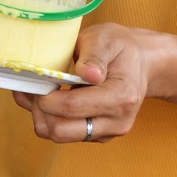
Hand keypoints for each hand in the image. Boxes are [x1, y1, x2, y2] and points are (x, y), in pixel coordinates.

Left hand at [11, 23, 156, 143]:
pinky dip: (50, 118)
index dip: (46, 96)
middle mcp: (117, 121)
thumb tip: (87, 73)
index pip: (72, 107)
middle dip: (41, 110)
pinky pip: (64, 134)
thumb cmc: (119, 48)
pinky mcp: (97, 135)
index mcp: (121, 96)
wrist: (140, 64)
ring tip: (42, 91)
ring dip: (42, 116)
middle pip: (61, 131)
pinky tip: (50, 97)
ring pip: (58, 136)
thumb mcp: (105, 40)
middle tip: (37, 87)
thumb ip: (94, 56)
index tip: (37, 80)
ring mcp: (107, 132)